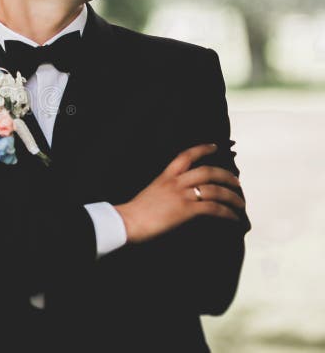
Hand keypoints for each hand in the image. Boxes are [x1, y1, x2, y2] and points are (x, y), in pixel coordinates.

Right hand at [114, 143, 244, 243]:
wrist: (127, 221)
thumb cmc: (135, 211)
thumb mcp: (152, 193)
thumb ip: (166, 191)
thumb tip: (178, 198)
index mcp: (165, 176)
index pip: (186, 155)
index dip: (202, 149)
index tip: (214, 146)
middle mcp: (175, 182)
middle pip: (207, 172)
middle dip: (226, 176)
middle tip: (237, 182)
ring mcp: (181, 195)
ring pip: (215, 190)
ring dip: (232, 197)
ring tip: (240, 203)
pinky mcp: (186, 210)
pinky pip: (213, 208)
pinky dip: (227, 213)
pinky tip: (233, 218)